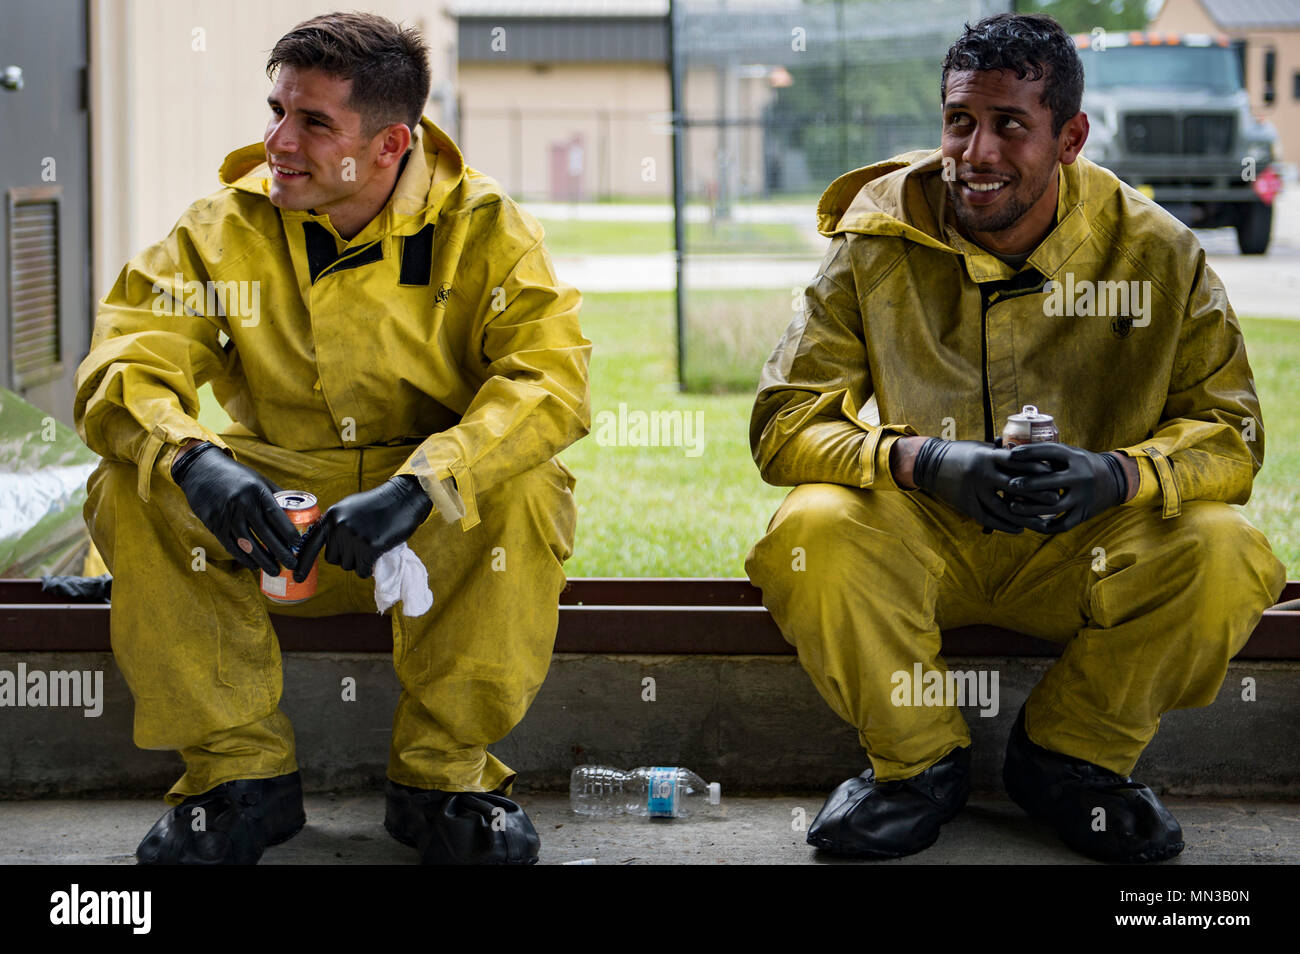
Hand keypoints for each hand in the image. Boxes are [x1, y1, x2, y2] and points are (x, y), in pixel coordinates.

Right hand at [170, 442, 298, 574]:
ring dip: (262, 560)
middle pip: (264, 533)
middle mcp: (241, 503)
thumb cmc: (236, 476)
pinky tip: (254, 565)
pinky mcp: (213, 523)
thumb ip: (276, 495)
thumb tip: (298, 509)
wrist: (202, 469)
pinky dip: (243, 557)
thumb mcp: (258, 479)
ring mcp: (226, 514)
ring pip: (247, 543)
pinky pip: (230, 544)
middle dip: (279, 552)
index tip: (298, 544)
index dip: (287, 531)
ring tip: (275, 571)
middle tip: (292, 564)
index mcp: (256, 491)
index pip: (275, 514)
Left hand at [294, 475, 432, 580]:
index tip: (296, 577)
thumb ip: (337, 523)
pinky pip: (362, 570)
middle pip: (333, 559)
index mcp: (332, 516)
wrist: (404, 498)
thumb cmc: (379, 504)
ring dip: (359, 563)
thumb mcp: (350, 508)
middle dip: (345, 558)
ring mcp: (354, 537)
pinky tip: (375, 559)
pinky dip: (367, 569)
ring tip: (371, 547)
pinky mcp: (370, 546)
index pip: (311, 543)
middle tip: (361, 547)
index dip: (303, 562)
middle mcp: (339, 526)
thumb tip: (329, 545)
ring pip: (348, 566)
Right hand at [911, 438, 1057, 533]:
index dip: (1037, 469)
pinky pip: (988, 518)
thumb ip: (1005, 454)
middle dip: (1037, 494)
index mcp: (987, 456)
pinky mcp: (966, 505)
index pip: (1018, 463)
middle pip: (1014, 487)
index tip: (1055, 475)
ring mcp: (973, 491)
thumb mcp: (983, 448)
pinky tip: (1019, 529)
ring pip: (1003, 508)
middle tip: (1056, 500)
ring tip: (1042, 523)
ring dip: (1024, 517)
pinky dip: (1004, 525)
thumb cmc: (962, 453)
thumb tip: (1033, 457)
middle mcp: (981, 474)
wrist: (931, 464)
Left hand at [1003, 443, 1127, 533]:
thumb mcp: (1070, 453)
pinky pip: (1062, 524)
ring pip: (1053, 507)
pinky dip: (1045, 526)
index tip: (1011, 455)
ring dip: (1030, 508)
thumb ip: (1045, 453)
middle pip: (1051, 482)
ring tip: (1012, 506)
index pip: (1051, 452)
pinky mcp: (1084, 513)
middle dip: (1027, 484)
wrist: (1115, 480)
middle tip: (1009, 485)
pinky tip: (1029, 523)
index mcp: (1076, 458)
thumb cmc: (1081, 464)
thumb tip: (1010, 448)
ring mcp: (1084, 497)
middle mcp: (1082, 476)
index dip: (1030, 452)